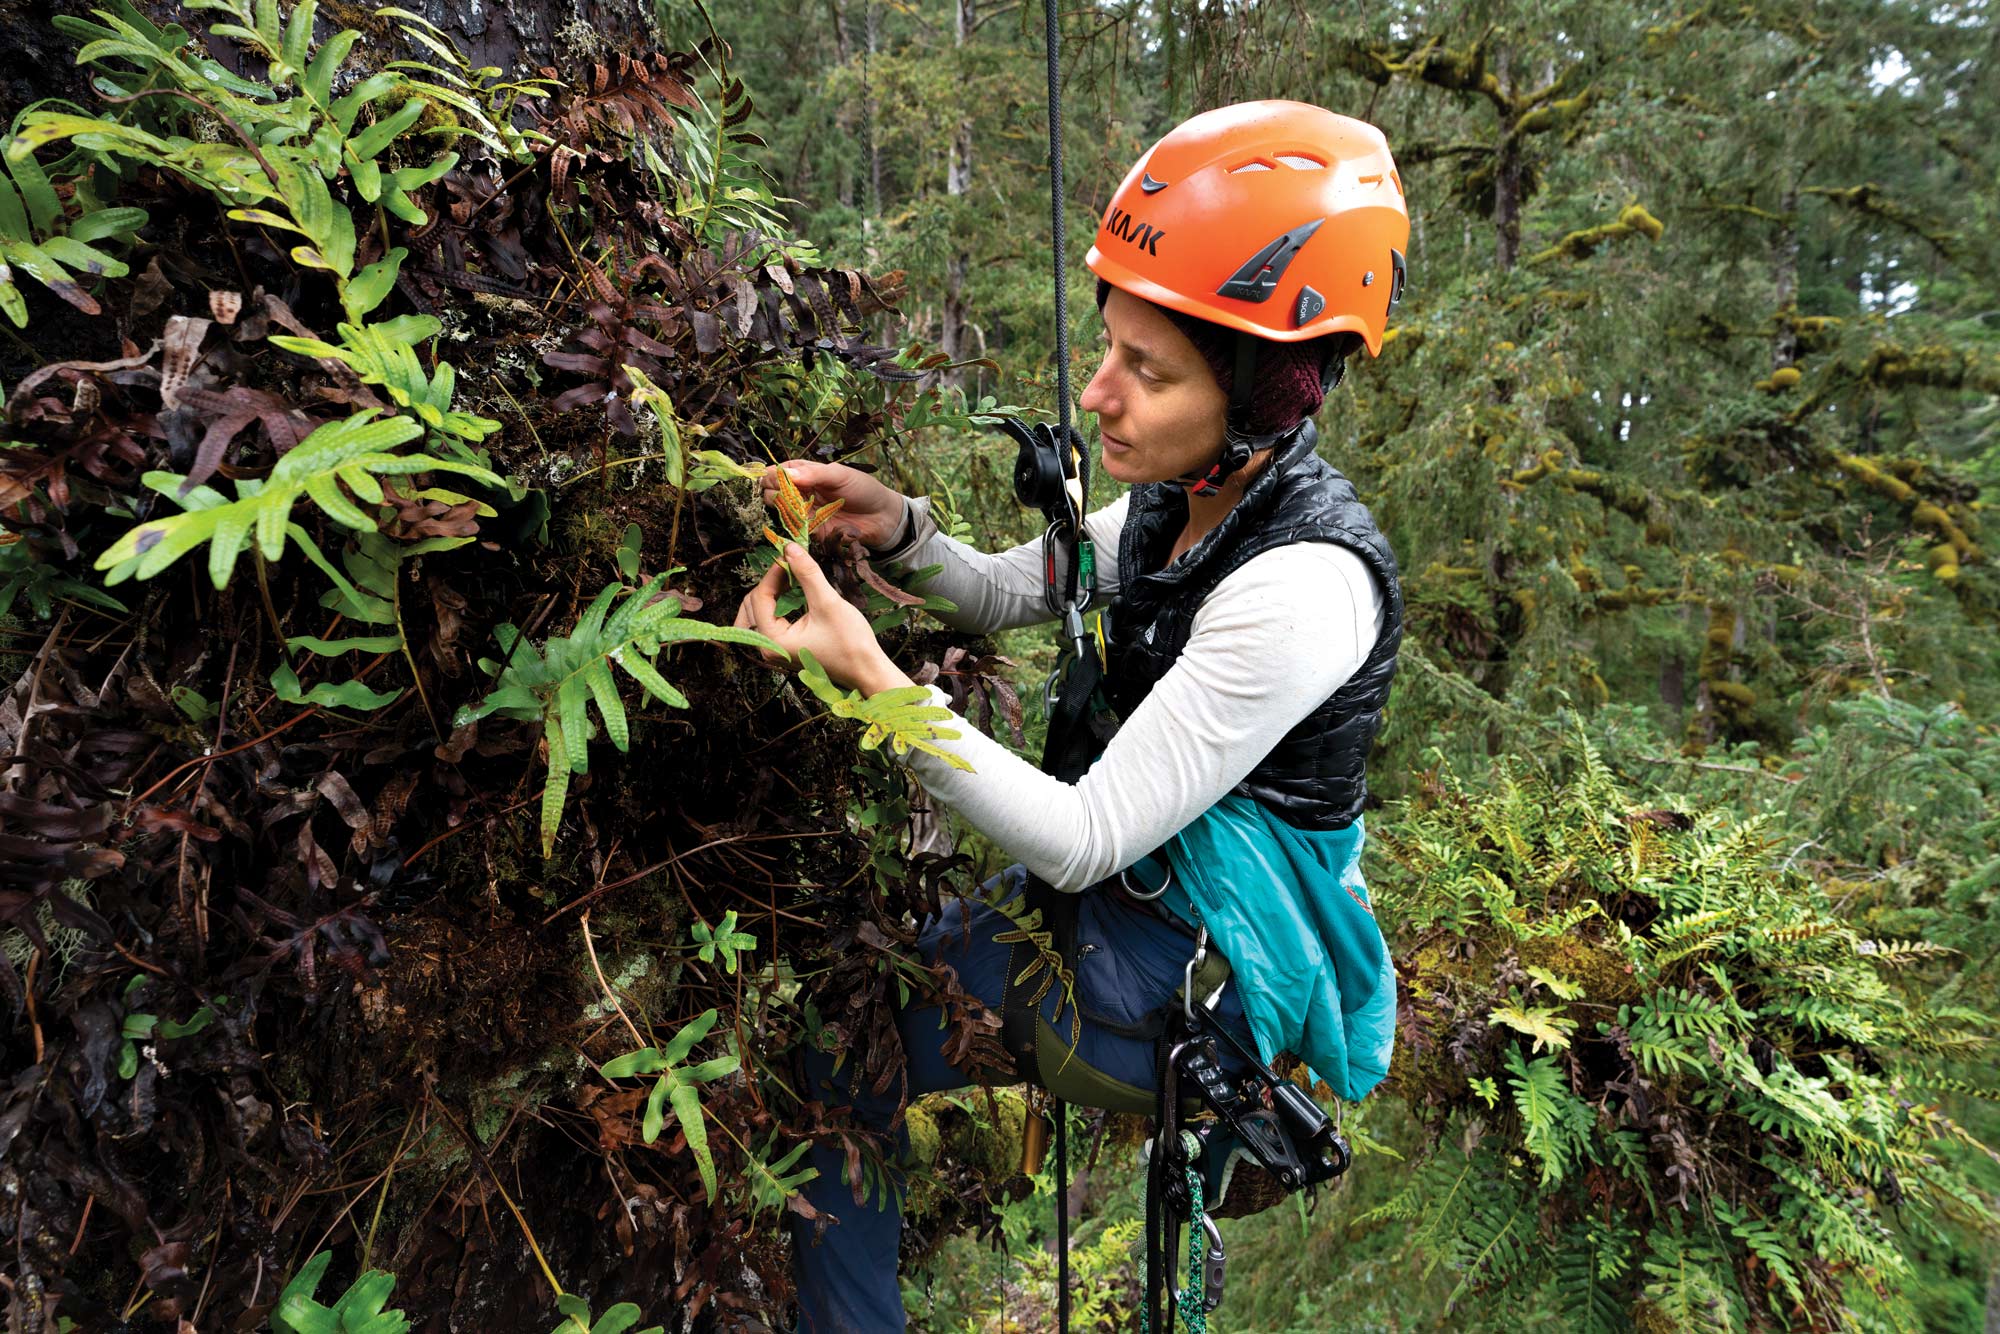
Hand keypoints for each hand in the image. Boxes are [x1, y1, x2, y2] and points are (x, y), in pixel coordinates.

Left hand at [734, 543, 914, 695]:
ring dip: (770, 593)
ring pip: (757, 614)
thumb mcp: (828, 603)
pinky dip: (776, 604)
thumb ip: (807, 574)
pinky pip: (769, 621)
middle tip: (790, 566)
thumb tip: (790, 547)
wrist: (867, 670)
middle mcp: (768, 649)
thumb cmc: (850, 643)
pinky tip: (790, 592)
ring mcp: (776, 651)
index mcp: (773, 642)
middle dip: (769, 583)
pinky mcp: (786, 648)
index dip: (773, 573)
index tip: (789, 556)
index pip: (760, 598)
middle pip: (752, 606)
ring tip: (789, 577)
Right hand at [761, 459, 907, 549]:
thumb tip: (787, 473)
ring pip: (778, 508)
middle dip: (773, 491)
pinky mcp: (809, 530)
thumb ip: (814, 474)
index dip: (773, 475)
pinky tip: (796, 521)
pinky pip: (791, 528)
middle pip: (772, 489)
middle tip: (786, 494)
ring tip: (795, 506)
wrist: (881, 517)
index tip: (775, 479)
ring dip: (781, 507)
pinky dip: (789, 525)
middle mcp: (800, 491)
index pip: (778, 471)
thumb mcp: (840, 475)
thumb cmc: (863, 489)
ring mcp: (803, 511)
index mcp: (806, 472)